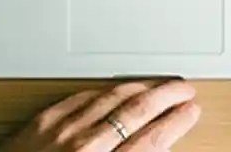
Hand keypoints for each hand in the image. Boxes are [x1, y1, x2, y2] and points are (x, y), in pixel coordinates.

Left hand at [0, 78, 200, 151]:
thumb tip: (153, 148)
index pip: (153, 138)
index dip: (177, 121)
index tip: (190, 112)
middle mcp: (84, 147)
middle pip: (137, 110)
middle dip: (167, 95)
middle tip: (183, 90)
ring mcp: (60, 131)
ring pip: (110, 97)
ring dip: (139, 87)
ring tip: (155, 84)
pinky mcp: (40, 122)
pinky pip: (79, 97)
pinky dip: (102, 91)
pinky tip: (111, 89)